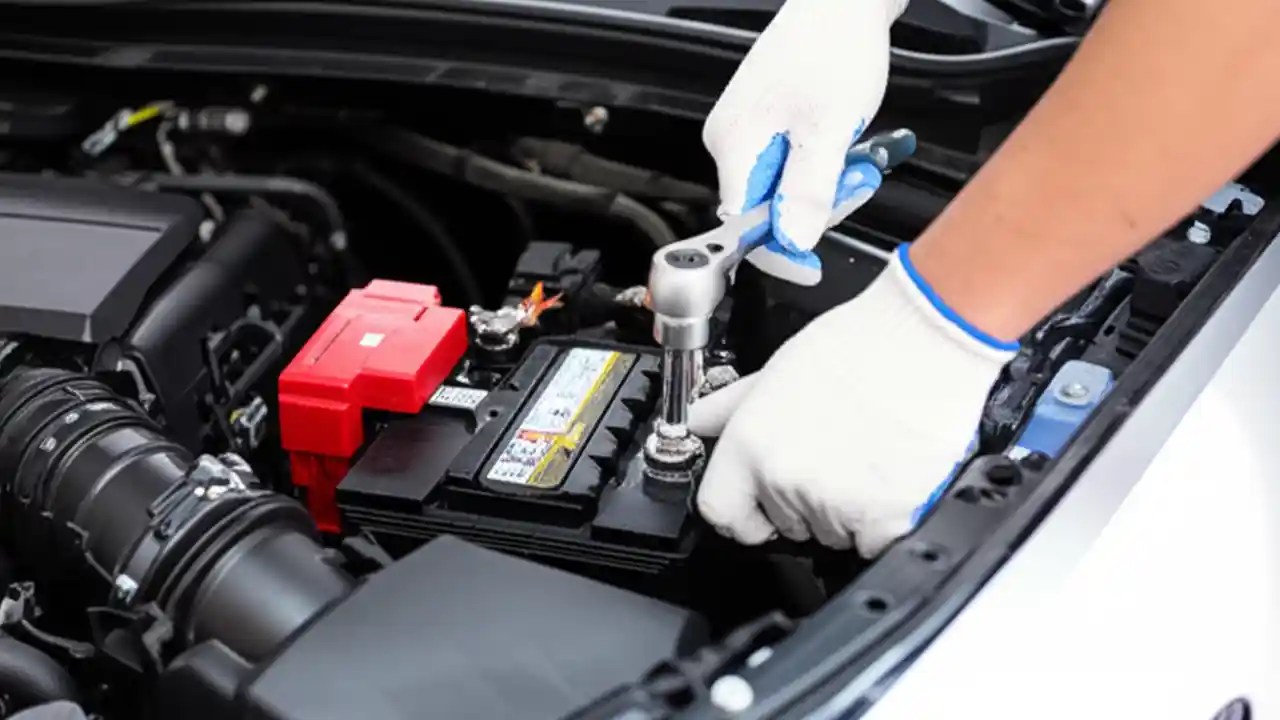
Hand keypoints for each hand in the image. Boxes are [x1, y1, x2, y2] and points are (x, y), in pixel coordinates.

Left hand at [690, 245, 1016, 555]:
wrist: (923, 341)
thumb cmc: (858, 346)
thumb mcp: (774, 371)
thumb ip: (730, 408)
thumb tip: (698, 422)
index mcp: (750, 444)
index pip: (720, 510)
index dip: (740, 514)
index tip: (757, 510)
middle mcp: (784, 478)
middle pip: (784, 523)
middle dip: (803, 503)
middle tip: (834, 457)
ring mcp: (833, 504)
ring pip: (831, 535)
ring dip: (846, 513)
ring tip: (867, 457)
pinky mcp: (884, 520)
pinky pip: (873, 545)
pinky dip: (884, 526)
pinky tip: (891, 480)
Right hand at [704, 0, 906, 280]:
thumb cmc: (835, 48)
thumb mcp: (831, 130)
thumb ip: (809, 191)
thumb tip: (792, 242)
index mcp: (734, 145)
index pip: (743, 225)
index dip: (780, 249)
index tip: (812, 263)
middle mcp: (728, 140)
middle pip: (763, 209)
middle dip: (812, 207)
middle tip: (854, 180)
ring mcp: (744, 129)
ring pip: (779, 187)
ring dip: (821, 184)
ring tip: (852, 150)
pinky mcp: (762, 120)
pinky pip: (785, 163)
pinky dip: (817, 163)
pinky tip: (839, 140)